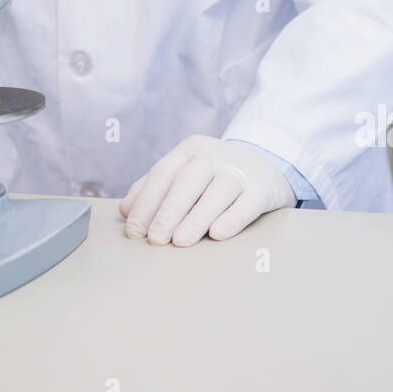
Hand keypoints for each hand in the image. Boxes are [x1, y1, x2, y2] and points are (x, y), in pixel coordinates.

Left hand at [118, 135, 295, 245]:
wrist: (266, 166)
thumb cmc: (215, 177)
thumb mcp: (185, 174)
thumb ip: (154, 189)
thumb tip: (125, 210)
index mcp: (190, 150)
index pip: (163, 174)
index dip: (146, 202)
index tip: (134, 231)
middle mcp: (215, 155)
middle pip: (188, 180)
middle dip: (168, 211)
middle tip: (155, 239)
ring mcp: (241, 169)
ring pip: (218, 190)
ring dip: (197, 217)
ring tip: (180, 242)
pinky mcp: (264, 186)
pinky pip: (248, 202)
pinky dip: (232, 218)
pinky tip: (217, 234)